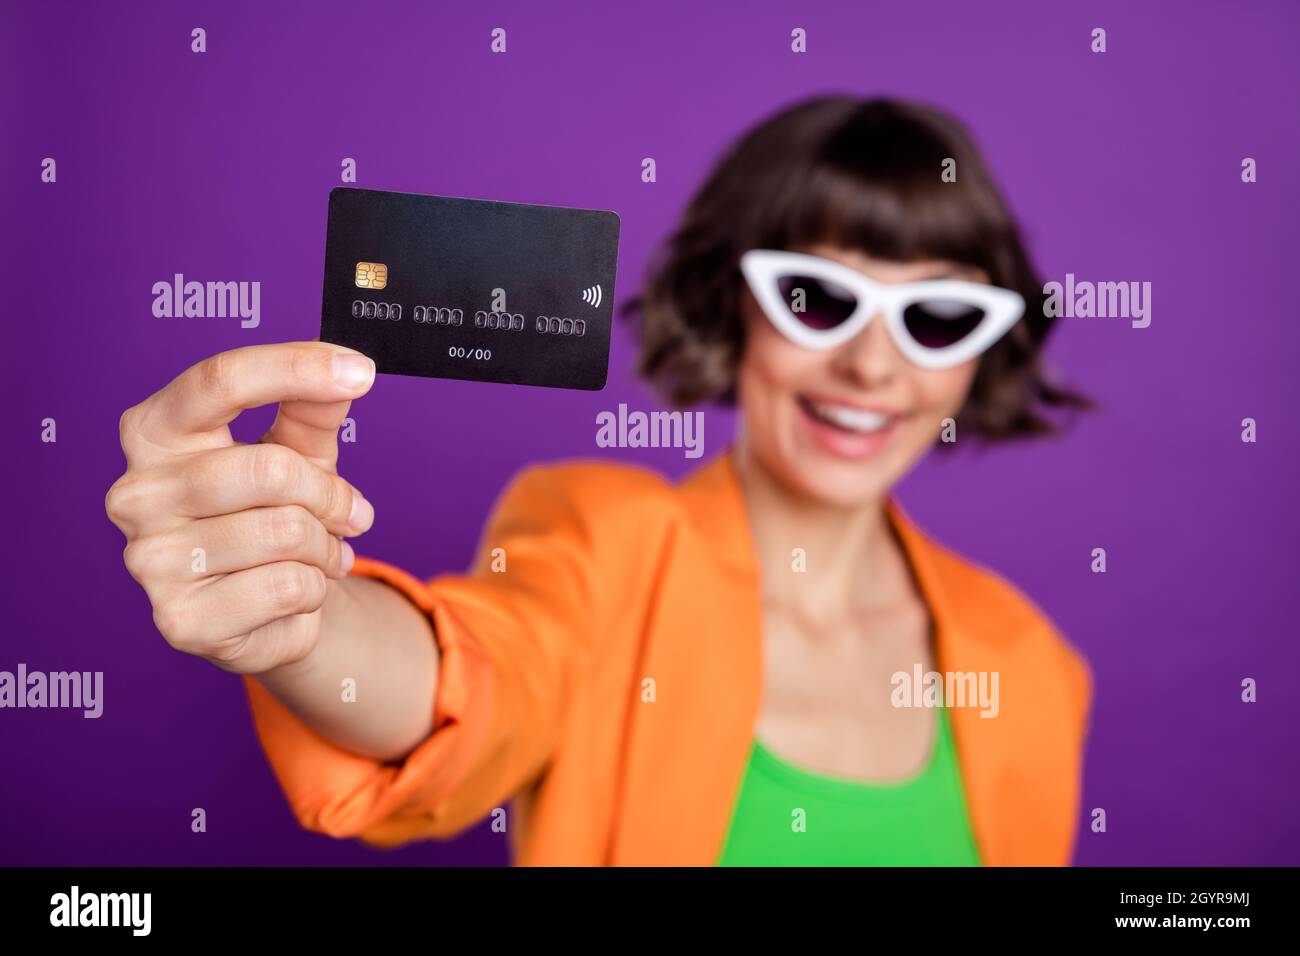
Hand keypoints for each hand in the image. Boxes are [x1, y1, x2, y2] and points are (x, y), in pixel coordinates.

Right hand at [106, 341, 376, 673]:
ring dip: (326, 545)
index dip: (294, 368)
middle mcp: (136, 493)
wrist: (269, 608)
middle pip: (269, 468)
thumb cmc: (273, 512)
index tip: (359, 370)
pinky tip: (299, 592)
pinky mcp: (181, 619)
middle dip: (329, 493)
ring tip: (321, 554)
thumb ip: (312, 409)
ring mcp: (150, 561)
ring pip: (286, 531)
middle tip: (353, 513)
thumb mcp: (296, 451)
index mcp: (154, 433)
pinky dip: (315, 588)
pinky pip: (288, 587)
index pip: (220, 381)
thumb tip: (344, 369)